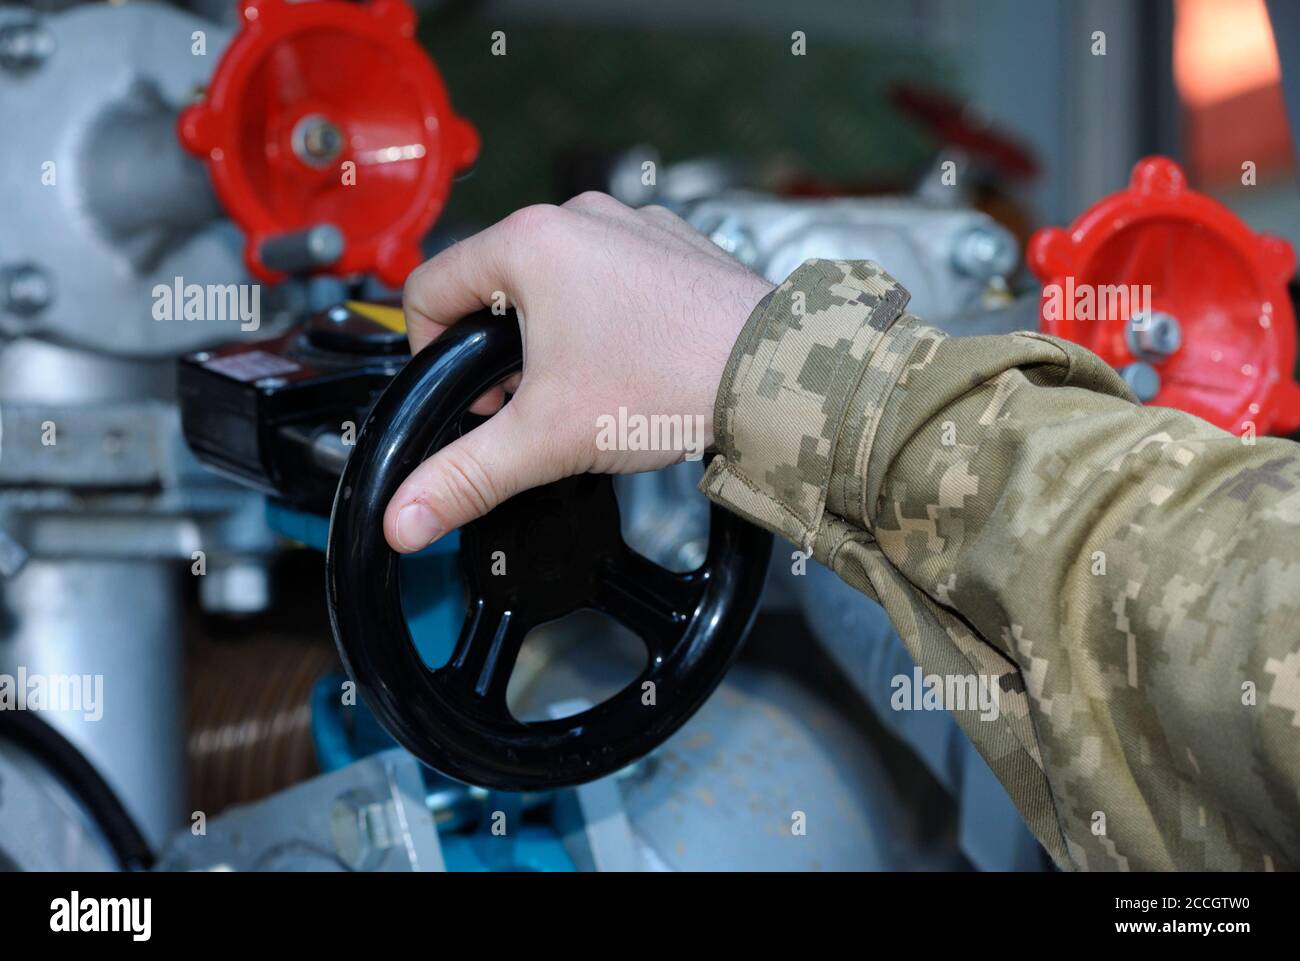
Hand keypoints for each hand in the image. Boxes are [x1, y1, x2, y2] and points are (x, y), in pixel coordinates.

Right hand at [383, 192, 772, 553]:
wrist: (773, 377)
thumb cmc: (668, 387)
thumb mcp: (546, 438)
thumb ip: (465, 477)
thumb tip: (402, 517)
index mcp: (529, 242)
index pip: (429, 290)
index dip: (432, 356)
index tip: (474, 400)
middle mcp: (579, 217)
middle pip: (493, 285)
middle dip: (499, 351)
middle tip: (532, 404)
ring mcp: (632, 224)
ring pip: (555, 278)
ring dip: (552, 332)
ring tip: (588, 386)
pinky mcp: (674, 244)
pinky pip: (612, 273)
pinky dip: (607, 313)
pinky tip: (634, 360)